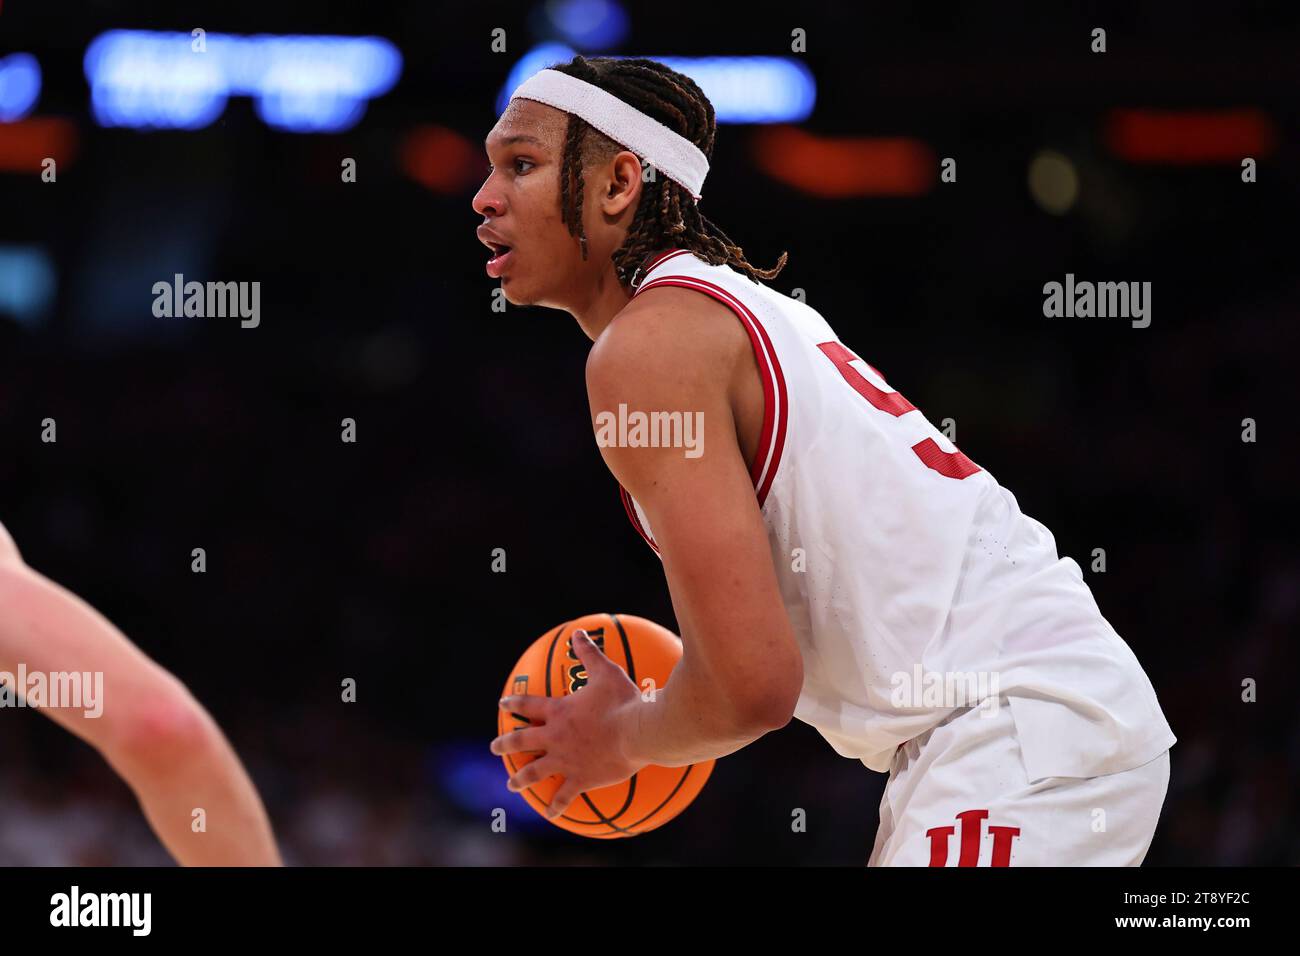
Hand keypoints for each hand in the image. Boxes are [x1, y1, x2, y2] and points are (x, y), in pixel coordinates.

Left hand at [491, 629, 645, 819]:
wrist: (638, 732)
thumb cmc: (623, 701)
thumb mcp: (606, 672)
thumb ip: (589, 653)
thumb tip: (577, 632)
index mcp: (559, 712)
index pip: (530, 705)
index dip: (515, 703)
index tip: (503, 703)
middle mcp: (555, 737)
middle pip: (522, 741)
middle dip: (505, 744)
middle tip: (494, 748)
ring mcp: (565, 761)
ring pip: (535, 772)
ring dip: (521, 779)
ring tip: (512, 786)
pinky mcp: (580, 779)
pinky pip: (564, 796)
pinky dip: (556, 806)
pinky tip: (550, 814)